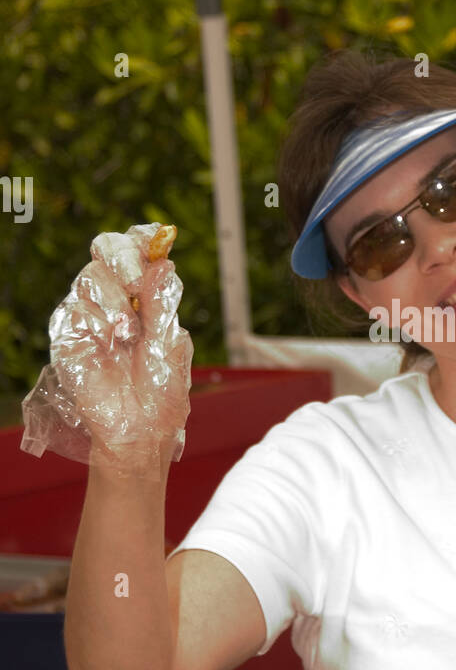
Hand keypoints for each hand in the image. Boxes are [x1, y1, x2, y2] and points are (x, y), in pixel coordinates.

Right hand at [21, 223, 192, 477]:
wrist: (141, 430)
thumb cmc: (162, 391)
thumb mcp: (171, 344)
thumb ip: (163, 304)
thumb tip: (164, 264)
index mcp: (146, 295)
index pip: (138, 251)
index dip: (143, 239)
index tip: (155, 239)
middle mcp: (117, 298)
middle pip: (107, 251)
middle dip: (124, 259)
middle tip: (137, 282)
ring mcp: (91, 314)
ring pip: (90, 277)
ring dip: (113, 298)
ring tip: (129, 330)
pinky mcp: (69, 335)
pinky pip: (74, 308)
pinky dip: (95, 319)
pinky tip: (110, 340)